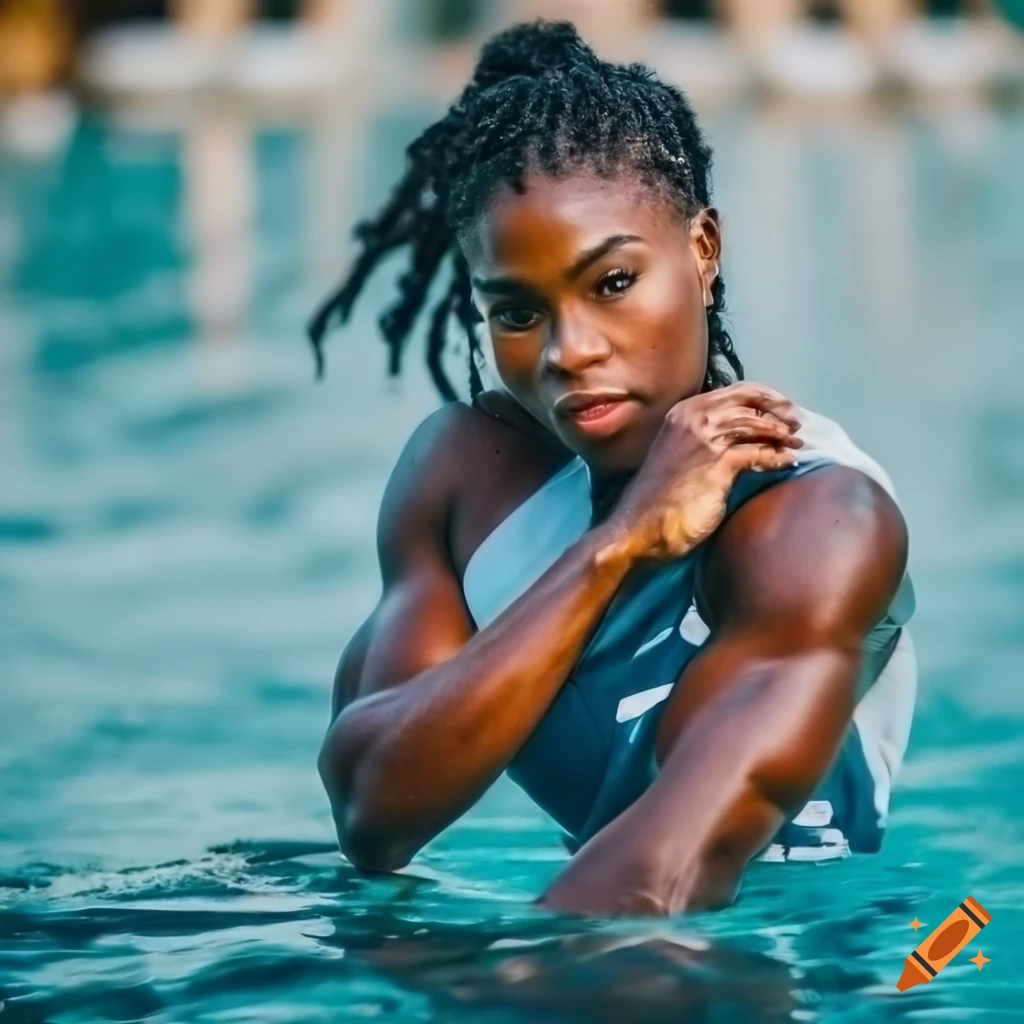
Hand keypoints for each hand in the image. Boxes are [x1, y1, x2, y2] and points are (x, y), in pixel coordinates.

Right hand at [602, 383, 802, 563]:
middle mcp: (692, 419)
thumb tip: (746, 435)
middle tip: (796, 423)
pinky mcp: (715, 465)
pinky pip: (758, 453)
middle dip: (778, 408)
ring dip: (781, 433)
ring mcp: (703, 439)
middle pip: (749, 399)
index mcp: (683, 413)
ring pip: (755, 423)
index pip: (735, 391)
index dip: (764, 398)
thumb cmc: (658, 500)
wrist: (637, 529)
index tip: (782, 411)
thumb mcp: (680, 456)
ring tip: (796, 444)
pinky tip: (787, 463)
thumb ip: (706, 440)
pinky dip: (777, 457)